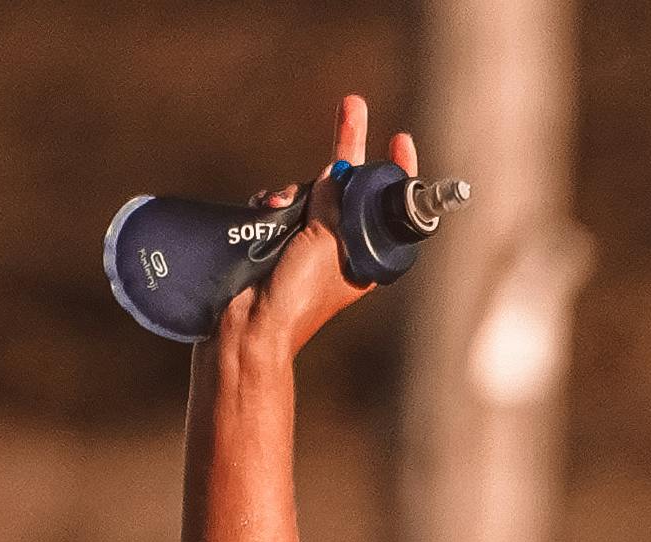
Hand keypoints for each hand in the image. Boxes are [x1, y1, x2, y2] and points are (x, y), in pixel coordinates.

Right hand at [225, 90, 417, 367]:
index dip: (393, 172)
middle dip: (346, 148)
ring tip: (281, 202)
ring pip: (310, 193)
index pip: (386, 207)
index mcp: (366, 257)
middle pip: (348, 189)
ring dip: (296, 190)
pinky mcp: (279, 242)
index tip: (399, 139)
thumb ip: (335, 203)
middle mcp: (341, 248)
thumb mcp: (328, 242)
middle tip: (353, 105)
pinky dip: (273, 203)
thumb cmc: (298, 295)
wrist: (250, 326)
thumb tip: (335, 172)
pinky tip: (265, 208)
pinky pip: (281, 207)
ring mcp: (309, 244)